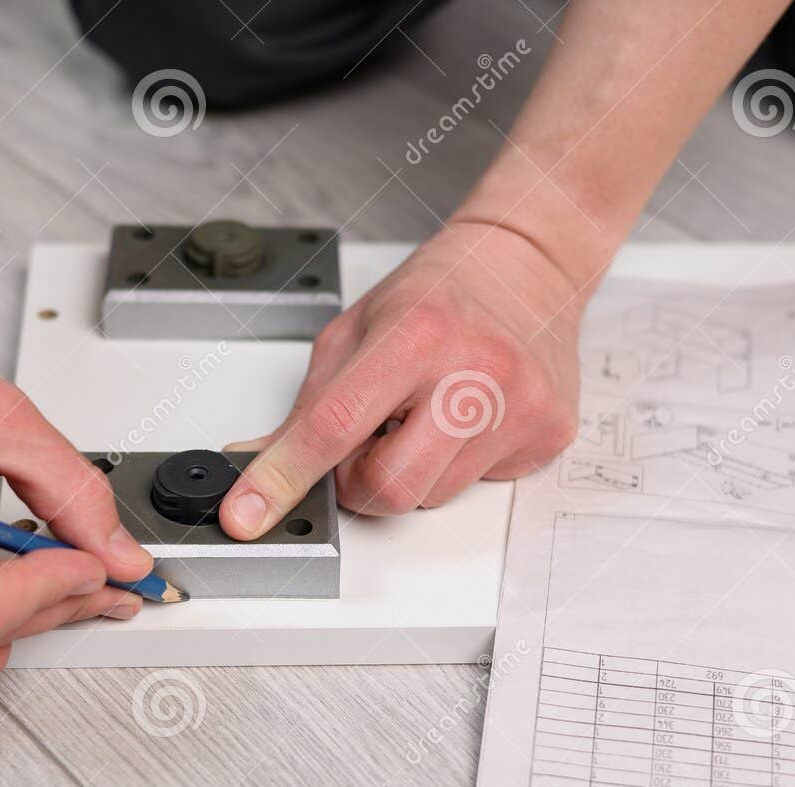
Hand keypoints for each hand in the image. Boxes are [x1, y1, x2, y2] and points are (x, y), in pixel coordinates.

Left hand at [219, 221, 582, 534]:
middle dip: (360, 483)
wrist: (529, 265)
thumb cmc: (440, 293)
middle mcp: (474, 373)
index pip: (333, 426)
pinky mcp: (547, 435)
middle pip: (389, 488)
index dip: (282, 477)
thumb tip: (257, 461)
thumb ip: (309, 404)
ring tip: (425, 417)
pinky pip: (475, 487)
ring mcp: (518, 408)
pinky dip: (453, 466)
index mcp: (416, 334)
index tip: (246, 514)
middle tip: (369, 441)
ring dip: (408, 472)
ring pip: (429, 498)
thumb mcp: (356, 331)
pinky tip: (466, 420)